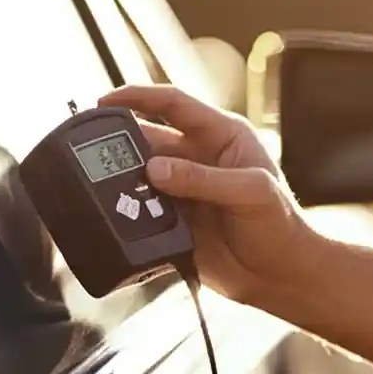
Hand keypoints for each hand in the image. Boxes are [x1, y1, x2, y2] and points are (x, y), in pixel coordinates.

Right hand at [98, 85, 321, 303]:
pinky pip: (140, 209)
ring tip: (97, 185)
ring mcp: (183, 189)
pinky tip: (111, 214)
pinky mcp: (172, 220)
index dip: (139, 97)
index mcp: (222, 136)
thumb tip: (154, 169)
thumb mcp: (251, 193)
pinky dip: (125, 209)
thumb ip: (203, 178)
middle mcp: (199, 157)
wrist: (281, 276)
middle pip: (149, 139)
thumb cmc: (280, 226)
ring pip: (139, 174)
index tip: (106, 102)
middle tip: (92, 151)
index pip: (174, 104)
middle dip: (121, 142)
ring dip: (120, 178)